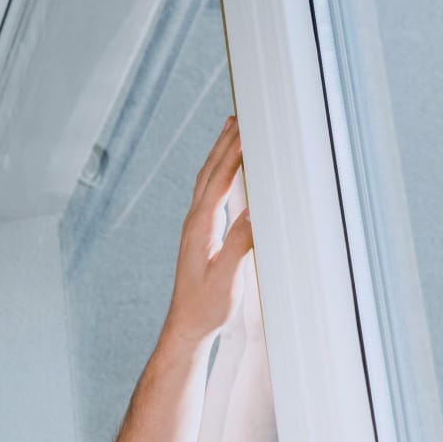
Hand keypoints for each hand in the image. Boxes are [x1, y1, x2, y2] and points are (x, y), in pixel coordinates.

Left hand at [163, 117, 253, 344]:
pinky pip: (210, 195)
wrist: (187, 328)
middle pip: (210, 173)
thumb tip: (255, 210)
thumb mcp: (227, 277)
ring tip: (230, 130)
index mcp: (200, 227)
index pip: (218, 180)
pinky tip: (226, 173)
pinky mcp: (200, 237)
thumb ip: (240, 243)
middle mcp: (194, 223)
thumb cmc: (207, 307)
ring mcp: (195, 229)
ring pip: (207, 181)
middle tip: (239, 114)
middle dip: (225, 142)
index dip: (234, 152)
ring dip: (220, 154)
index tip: (248, 125)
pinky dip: (219, 174)